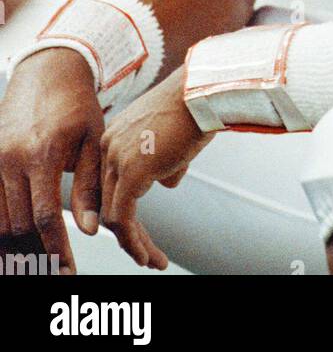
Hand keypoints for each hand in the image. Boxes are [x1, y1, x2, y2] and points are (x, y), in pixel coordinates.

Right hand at [0, 47, 104, 273]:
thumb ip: (89, 185)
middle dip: (35, 252)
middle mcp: (13, 159)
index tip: (67, 268)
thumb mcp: (93, 140)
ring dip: (14, 244)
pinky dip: (0, 227)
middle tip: (53, 271)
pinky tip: (12, 243)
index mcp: (43, 153)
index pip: (45, 215)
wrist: (48, 71)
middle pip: (18, 223)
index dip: (56, 247)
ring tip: (34, 263)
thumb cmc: (77, 105)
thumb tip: (91, 229)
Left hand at [99, 68, 212, 268]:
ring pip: (112, 215)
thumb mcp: (172, 135)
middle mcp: (108, 145)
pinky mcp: (131, 172)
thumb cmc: (196, 104)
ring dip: (133, 243)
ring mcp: (116, 158)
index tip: (137, 232)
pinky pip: (123, 218)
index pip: (110, 183)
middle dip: (127, 232)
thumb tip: (165, 180)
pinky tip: (146, 256)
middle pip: (108, 200)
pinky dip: (133, 242)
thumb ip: (162, 158)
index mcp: (115, 134)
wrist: (204, 91)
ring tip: (151, 260)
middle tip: (144, 253)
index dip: (123, 209)